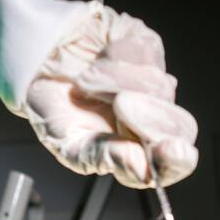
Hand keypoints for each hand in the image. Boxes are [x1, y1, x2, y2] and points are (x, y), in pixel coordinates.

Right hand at [25, 3, 197, 187]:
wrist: (37, 57)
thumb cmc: (53, 105)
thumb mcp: (67, 142)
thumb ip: (103, 159)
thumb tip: (141, 171)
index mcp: (138, 150)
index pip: (174, 163)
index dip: (177, 160)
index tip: (171, 151)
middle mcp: (153, 119)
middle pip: (182, 127)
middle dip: (150, 118)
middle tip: (120, 107)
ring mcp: (155, 84)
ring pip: (161, 87)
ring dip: (116, 82)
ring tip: (86, 82)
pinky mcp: (149, 49)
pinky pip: (148, 54)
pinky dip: (116, 56)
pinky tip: (98, 59)